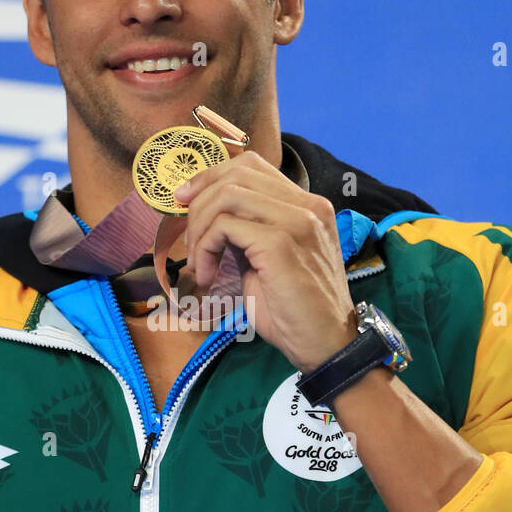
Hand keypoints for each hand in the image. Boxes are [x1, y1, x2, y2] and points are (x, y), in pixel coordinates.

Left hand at [173, 149, 357, 371]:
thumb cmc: (295, 311)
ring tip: (198, 261)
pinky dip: (205, 248)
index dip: (212, 176)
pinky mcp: (281, 243)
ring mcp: (298, 221)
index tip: (186, 200)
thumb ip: (247, 231)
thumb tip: (207, 216)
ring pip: (228, 195)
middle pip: (237, 173)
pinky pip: (226, 225)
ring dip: (200, 227)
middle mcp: (308, 205)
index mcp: (308, 205)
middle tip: (188, 237)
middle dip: (199, 200)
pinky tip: (206, 274)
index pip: (252, 165)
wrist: (325, 345)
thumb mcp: (267, 259)